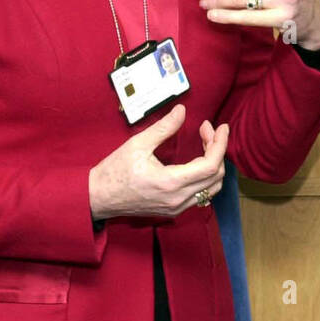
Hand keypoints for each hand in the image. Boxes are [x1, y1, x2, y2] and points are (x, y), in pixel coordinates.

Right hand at [89, 104, 228, 219]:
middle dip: (217, 149)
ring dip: (215, 164)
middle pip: (216, 176)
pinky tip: (198, 160)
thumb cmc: (114, 172)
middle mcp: (178, 199)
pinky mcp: (174, 210)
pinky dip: (207, 176)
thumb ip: (164, 128)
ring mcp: (177, 207)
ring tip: (205, 143)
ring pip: (212, 188)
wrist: (98, 198)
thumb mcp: (137, 144)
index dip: (220, 144)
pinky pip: (202, 195)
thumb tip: (182, 110)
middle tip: (206, 130)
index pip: (211, 165)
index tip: (221, 127)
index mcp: (170, 183)